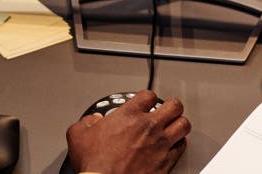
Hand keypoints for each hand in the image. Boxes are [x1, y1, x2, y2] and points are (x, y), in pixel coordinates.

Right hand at [66, 90, 190, 173]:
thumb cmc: (96, 165)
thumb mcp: (78, 135)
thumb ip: (87, 122)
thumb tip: (92, 121)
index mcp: (129, 115)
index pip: (149, 95)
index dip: (148, 98)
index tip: (146, 102)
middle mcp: (148, 127)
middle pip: (174, 106)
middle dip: (172, 106)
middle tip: (168, 109)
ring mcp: (160, 145)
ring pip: (183, 125)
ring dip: (179, 123)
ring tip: (175, 124)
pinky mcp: (166, 163)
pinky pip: (181, 148)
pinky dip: (178, 145)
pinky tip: (173, 145)